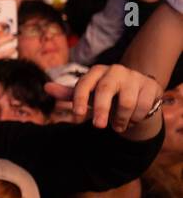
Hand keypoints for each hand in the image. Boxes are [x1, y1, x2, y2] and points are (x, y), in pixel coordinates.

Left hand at [46, 64, 161, 132]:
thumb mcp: (87, 95)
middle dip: (101, 110)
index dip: (79, 100)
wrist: (135, 94)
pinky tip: (132, 120)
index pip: (84, 84)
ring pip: (127, 102)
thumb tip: (46, 87)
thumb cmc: (105, 95)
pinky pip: (144, 107)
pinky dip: (136, 118)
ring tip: (117, 125)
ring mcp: (135, 77)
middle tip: (98, 127)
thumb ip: (68, 93)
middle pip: (105, 90)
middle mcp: (115, 70)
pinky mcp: (151, 86)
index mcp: (96, 71)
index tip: (76, 116)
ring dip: (121, 119)